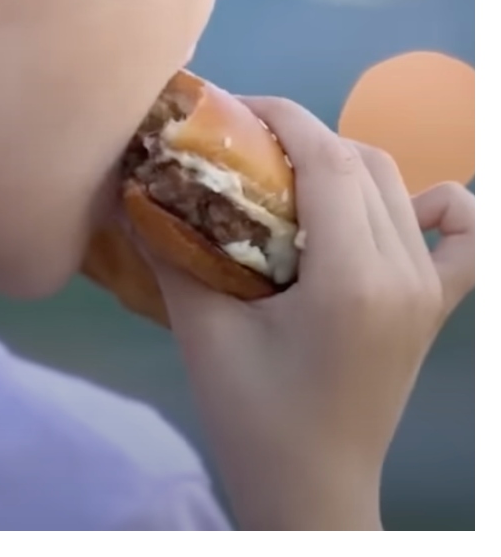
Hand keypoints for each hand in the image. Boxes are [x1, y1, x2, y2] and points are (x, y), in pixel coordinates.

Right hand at [138, 95, 473, 530]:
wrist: (311, 486)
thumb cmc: (251, 414)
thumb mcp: (201, 329)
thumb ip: (171, 250)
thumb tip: (128, 186)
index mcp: (351, 278)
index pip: (328, 159)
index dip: (279, 116)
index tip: (228, 106)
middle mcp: (402, 274)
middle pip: (362, 162)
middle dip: (302, 133)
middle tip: (241, 140)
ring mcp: (426, 291)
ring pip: (398, 185)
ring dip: (345, 161)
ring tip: (288, 171)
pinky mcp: (434, 309)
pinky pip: (464, 239)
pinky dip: (442, 207)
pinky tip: (400, 205)